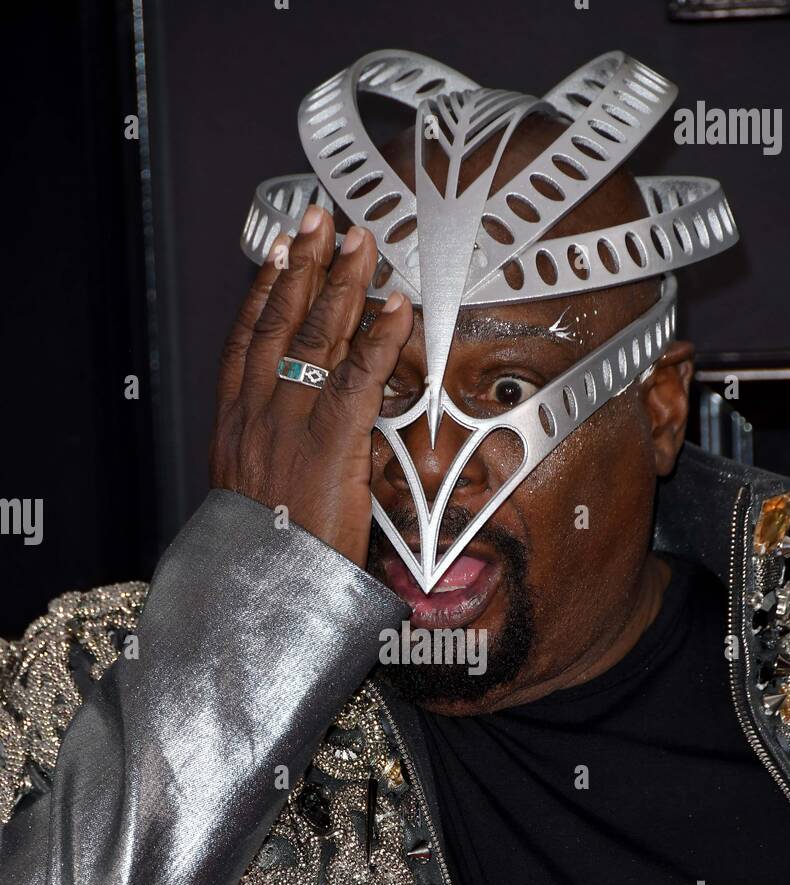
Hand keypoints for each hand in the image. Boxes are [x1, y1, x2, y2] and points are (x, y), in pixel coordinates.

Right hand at [209, 205, 412, 567]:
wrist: (262, 599)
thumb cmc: (265, 560)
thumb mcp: (252, 503)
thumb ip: (269, 462)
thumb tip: (291, 446)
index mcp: (234, 429)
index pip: (245, 343)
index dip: (263, 291)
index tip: (278, 252)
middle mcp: (255, 418)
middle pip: (278, 324)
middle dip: (303, 266)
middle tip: (321, 220)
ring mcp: (289, 428)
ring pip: (314, 339)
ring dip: (340, 283)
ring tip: (359, 241)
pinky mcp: (328, 446)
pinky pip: (357, 378)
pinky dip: (379, 337)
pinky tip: (395, 304)